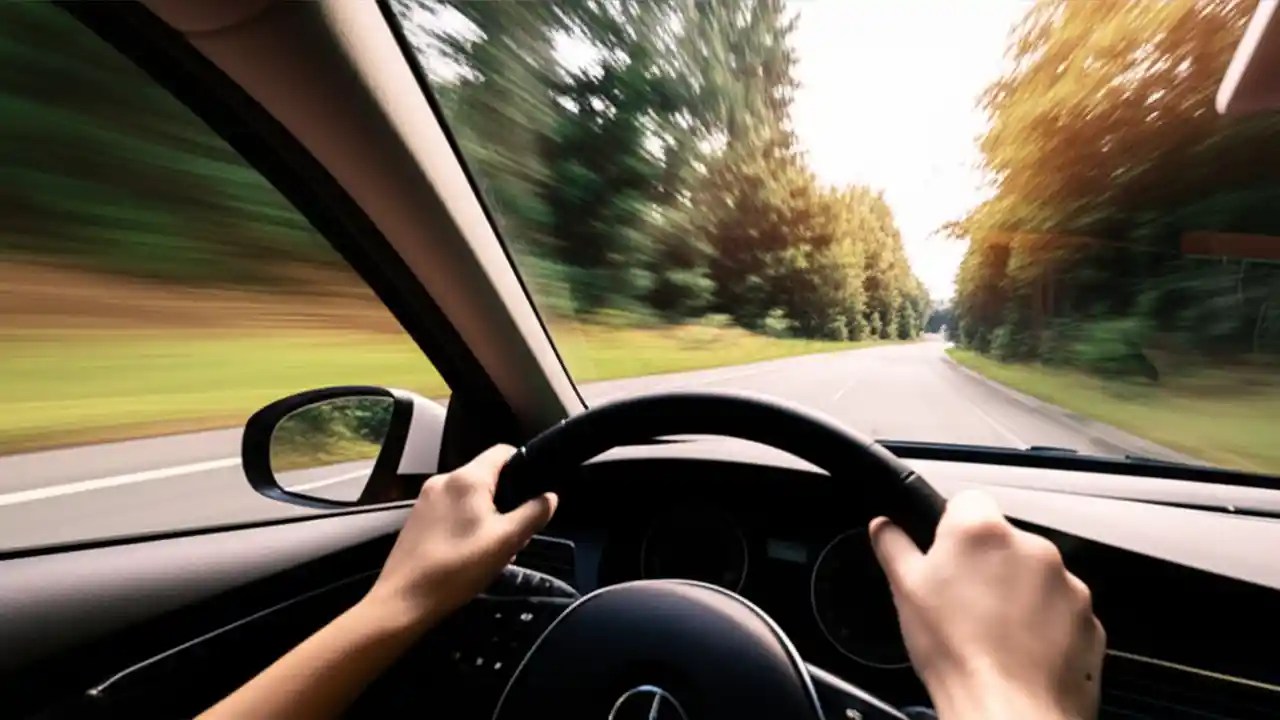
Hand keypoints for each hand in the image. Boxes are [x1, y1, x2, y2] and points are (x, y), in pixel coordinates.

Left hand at [361, 445, 557, 631]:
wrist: (404, 600)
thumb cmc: (458, 567)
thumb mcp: (506, 542)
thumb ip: (533, 514)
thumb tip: (550, 497)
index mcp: (467, 478)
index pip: (503, 451)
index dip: (524, 465)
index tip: (534, 493)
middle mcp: (444, 479)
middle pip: (486, 476)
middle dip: (506, 499)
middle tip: (515, 532)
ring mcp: (426, 498)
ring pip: (468, 495)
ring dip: (486, 514)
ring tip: (493, 547)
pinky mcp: (416, 517)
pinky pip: (451, 509)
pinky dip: (465, 522)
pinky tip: (468, 552)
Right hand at [870, 490, 1104, 719]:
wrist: (1008, 710)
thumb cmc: (955, 652)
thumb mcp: (905, 592)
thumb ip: (894, 547)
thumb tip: (883, 527)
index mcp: (981, 530)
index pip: (967, 502)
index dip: (952, 530)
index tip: (946, 559)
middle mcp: (1031, 546)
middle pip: (1004, 541)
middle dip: (988, 565)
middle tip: (964, 603)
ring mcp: (1067, 582)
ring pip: (1035, 576)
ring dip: (1019, 594)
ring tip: (994, 634)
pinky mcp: (1089, 617)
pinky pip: (1062, 610)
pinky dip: (1046, 624)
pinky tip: (1021, 650)